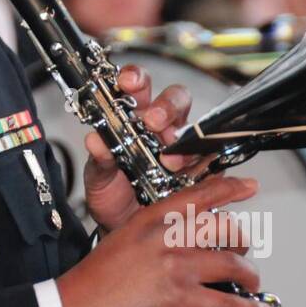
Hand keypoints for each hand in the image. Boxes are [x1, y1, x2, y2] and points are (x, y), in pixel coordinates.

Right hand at [56, 176, 274, 306]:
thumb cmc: (95, 282)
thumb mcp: (124, 240)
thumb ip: (155, 236)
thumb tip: (184, 242)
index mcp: (151, 220)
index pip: (198, 195)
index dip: (229, 188)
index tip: (249, 186)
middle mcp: (166, 239)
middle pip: (224, 228)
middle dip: (240, 241)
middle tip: (241, 251)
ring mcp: (176, 268)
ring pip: (232, 264)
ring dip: (248, 275)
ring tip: (250, 282)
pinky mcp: (182, 300)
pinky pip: (228, 304)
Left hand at [81, 63, 208, 232]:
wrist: (123, 228)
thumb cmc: (111, 193)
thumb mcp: (99, 177)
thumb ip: (99, 159)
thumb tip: (94, 139)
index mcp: (133, 117)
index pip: (139, 86)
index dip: (136, 78)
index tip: (127, 83)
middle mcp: (162, 128)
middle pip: (175, 100)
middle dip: (166, 106)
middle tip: (154, 121)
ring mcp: (183, 148)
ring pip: (196, 128)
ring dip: (184, 140)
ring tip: (169, 159)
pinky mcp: (200, 172)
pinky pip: (211, 162)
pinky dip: (203, 166)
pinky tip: (190, 175)